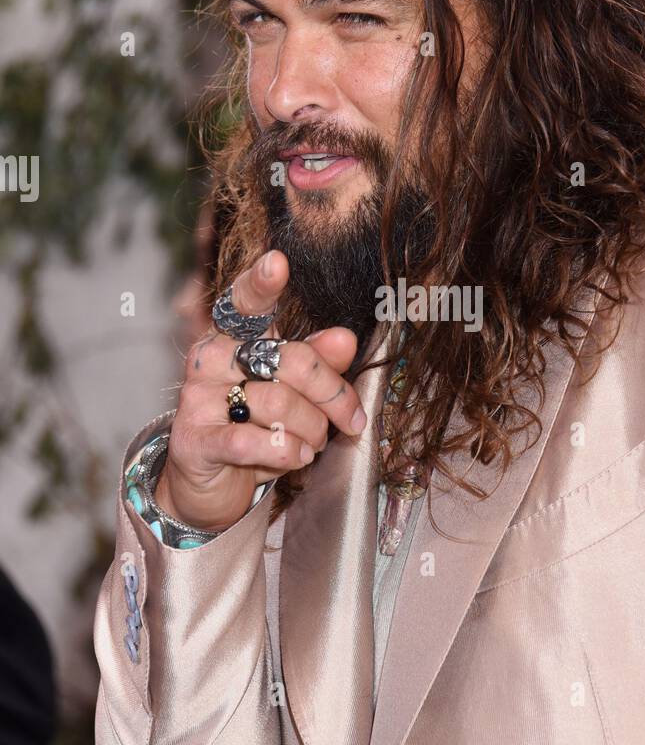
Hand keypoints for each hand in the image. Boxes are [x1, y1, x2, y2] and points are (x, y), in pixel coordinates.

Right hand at [154, 250, 365, 531]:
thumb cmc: (255, 426)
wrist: (209, 482)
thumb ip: (317, 362)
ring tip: (314, 443)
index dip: (261, 284)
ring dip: (312, 431)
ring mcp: (196, 400)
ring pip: (278, 405)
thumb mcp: (292, 392)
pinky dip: (286, 452)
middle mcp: (210, 359)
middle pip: (289, 360)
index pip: (246, 302)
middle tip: (351, 418)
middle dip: (332, 394)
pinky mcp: (194, 441)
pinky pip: (251, 442)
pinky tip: (297, 456)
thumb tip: (346, 338)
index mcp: (233, 337)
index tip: (278, 263)